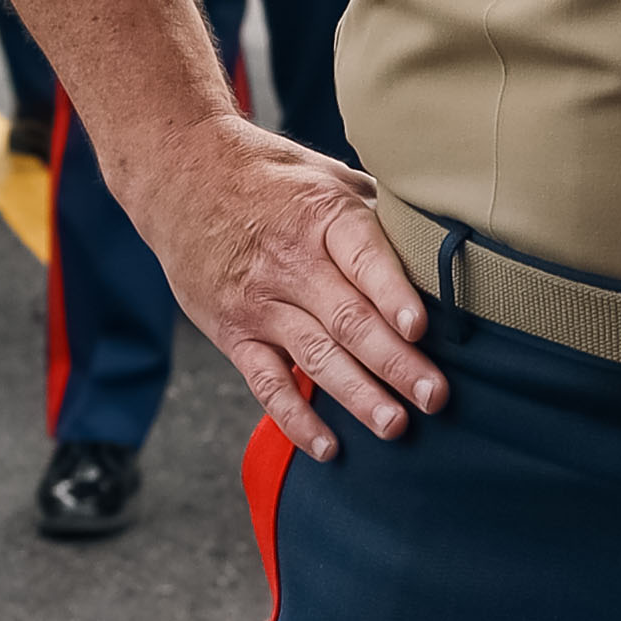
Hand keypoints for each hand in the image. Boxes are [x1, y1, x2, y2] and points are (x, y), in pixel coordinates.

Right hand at [91, 113, 443, 461]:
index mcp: (321, 216)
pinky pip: (266, 383)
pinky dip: (294, 418)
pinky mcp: (233, 333)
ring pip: (315, 356)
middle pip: (348, 318)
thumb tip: (441, 239)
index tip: (421, 328)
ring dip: (357, 395)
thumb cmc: (267, 176)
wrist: (179, 175)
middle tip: (435, 397)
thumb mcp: (324, 173)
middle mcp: (290, 262)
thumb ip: (376, 210)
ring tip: (395, 426)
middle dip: (395, 362)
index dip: (393, 294)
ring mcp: (259, 302)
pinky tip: (328, 447)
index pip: (363, 258)